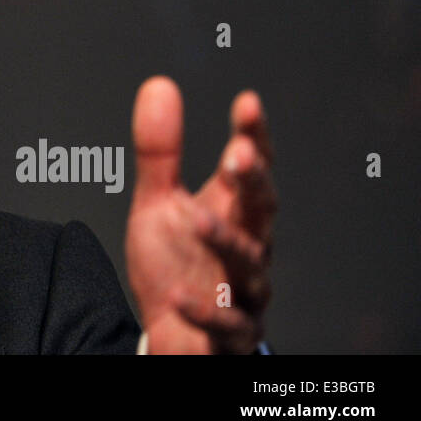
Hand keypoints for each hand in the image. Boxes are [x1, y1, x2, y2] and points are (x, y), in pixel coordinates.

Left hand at [125, 76, 275, 352]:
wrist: (173, 335)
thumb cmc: (175, 265)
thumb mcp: (158, 203)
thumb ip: (160, 152)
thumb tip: (159, 86)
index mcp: (232, 210)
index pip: (250, 168)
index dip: (253, 136)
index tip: (248, 103)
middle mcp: (247, 246)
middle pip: (262, 210)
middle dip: (254, 183)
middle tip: (239, 156)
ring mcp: (244, 292)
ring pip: (249, 264)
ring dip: (226, 240)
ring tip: (198, 219)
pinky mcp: (232, 335)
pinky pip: (227, 324)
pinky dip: (204, 309)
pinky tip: (179, 295)